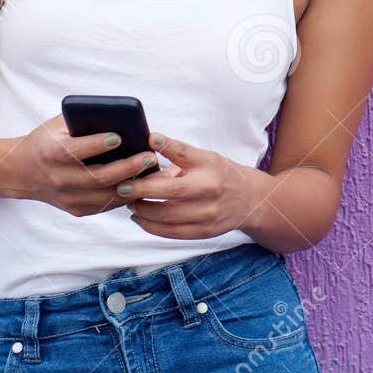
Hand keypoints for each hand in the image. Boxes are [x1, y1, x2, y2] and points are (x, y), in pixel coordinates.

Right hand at [6, 115, 159, 216]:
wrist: (22, 172)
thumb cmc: (48, 140)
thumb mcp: (58, 125)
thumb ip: (83, 119)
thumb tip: (121, 116)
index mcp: (51, 153)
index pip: (75, 151)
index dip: (96, 144)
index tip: (118, 136)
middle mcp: (59, 178)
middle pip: (97, 176)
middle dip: (127, 167)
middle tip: (149, 156)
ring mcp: (68, 198)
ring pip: (106, 195)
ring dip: (133, 184)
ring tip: (153, 170)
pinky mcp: (77, 209)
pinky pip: (107, 204)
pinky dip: (127, 194)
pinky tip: (143, 182)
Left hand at [122, 132, 259, 239]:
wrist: (250, 200)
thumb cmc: (221, 174)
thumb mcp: (205, 157)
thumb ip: (178, 151)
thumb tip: (149, 140)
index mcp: (209, 166)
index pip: (183, 154)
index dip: (164, 147)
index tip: (144, 146)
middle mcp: (209, 191)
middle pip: (168, 193)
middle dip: (141, 191)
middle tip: (123, 187)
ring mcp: (207, 214)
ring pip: (165, 216)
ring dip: (142, 210)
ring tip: (130, 202)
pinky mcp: (203, 232)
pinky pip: (170, 232)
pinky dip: (151, 226)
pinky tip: (141, 218)